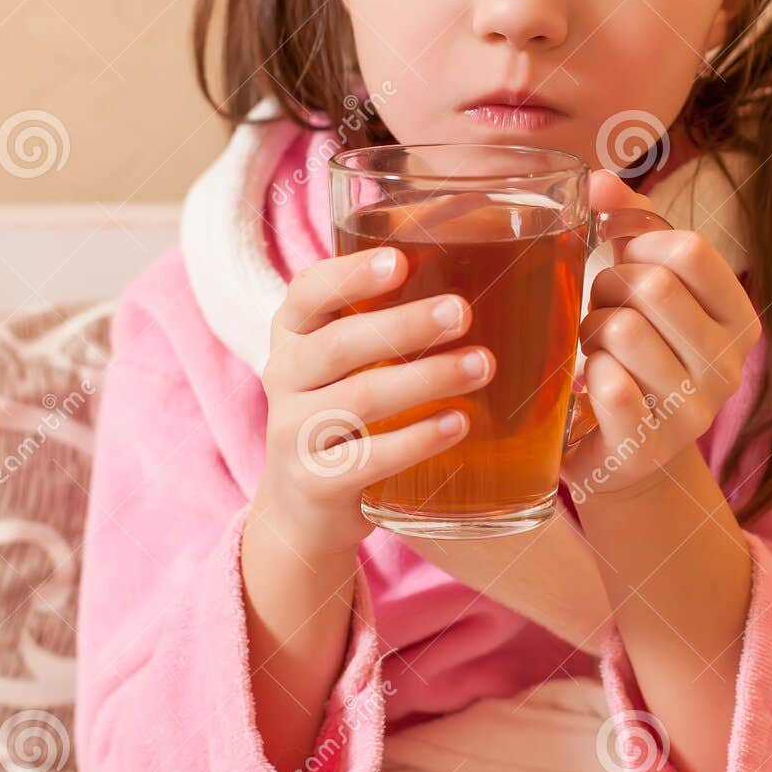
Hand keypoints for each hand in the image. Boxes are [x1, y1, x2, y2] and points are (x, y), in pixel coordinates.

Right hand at [253, 244, 493, 557]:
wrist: (303, 510)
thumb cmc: (344, 415)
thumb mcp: (347, 366)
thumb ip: (385, 325)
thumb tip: (488, 278)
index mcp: (294, 334)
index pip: (308, 292)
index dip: (350, 274)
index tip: (400, 261)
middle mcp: (284, 377)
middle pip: (339, 344)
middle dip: (405, 325)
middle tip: (462, 312)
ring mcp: (293, 433)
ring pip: (360, 399)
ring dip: (426, 378)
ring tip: (482, 365)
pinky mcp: (315, 483)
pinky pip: (368, 459)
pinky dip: (418, 439)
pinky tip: (459, 424)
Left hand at [561, 169, 761, 498]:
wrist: (627, 454)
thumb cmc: (634, 353)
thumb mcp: (645, 285)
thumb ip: (629, 225)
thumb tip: (596, 178)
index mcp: (740, 321)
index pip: (691, 250)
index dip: (639, 241)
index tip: (621, 258)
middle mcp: (728, 368)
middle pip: (652, 286)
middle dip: (608, 288)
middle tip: (601, 310)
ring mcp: (692, 412)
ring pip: (623, 331)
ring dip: (590, 331)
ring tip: (595, 348)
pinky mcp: (647, 447)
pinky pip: (609, 386)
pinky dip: (586, 374)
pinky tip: (588, 385)